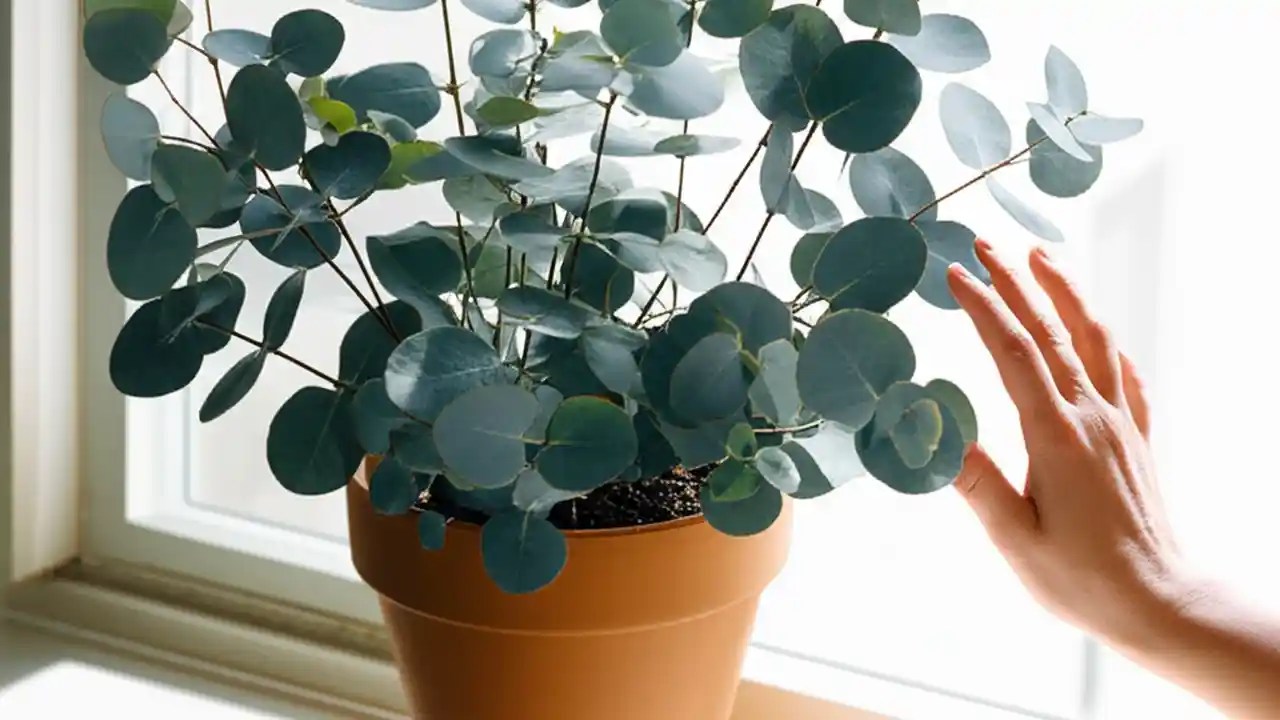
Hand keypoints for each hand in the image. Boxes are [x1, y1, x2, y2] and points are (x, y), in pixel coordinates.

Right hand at [946, 240, 1186, 648]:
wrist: (1161, 602)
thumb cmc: (1083, 580)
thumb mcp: (1016, 541)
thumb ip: (979, 486)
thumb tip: (940, 437)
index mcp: (1055, 435)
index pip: (1013, 352)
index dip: (983, 308)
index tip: (955, 275)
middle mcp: (1092, 417)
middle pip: (1052, 331)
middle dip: (1017, 283)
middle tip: (987, 245)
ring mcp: (1120, 424)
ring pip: (1095, 340)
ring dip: (1067, 294)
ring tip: (1043, 260)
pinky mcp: (1136, 440)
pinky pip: (1124, 374)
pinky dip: (1107, 342)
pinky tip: (1098, 335)